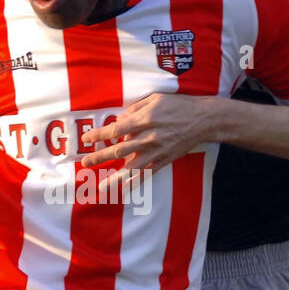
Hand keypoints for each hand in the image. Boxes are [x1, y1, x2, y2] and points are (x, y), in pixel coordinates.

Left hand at [79, 93, 218, 180]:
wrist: (203, 120)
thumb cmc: (178, 105)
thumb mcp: (155, 99)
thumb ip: (135, 109)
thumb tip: (119, 121)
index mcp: (146, 120)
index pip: (116, 130)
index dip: (99, 135)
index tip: (86, 140)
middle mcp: (150, 138)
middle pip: (120, 151)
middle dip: (100, 157)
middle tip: (85, 163)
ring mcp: (158, 151)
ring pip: (132, 168)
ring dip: (115, 178)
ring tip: (101, 187)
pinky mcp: (165, 160)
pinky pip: (148, 174)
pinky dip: (135, 183)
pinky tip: (124, 190)